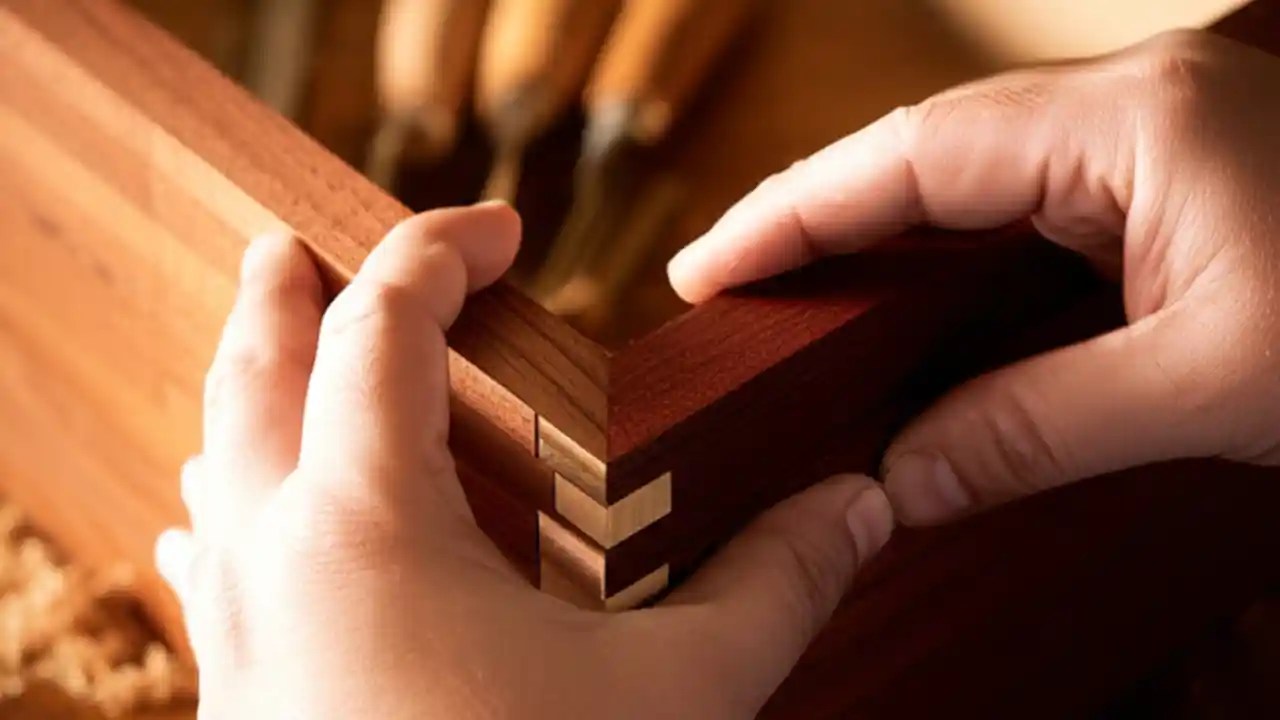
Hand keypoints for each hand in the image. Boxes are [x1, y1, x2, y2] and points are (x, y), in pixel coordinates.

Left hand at [155, 203, 892, 718]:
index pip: (382, 325)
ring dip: (246, 390)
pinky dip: (223, 504)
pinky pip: (208, 562)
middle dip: (284, 290)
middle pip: (253, 368)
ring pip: (212, 460)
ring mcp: (240, 632)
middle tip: (302, 243)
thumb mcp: (677, 697)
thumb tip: (861, 502)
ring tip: (281, 358)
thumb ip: (773, 584)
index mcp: (369, 523)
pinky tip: (227, 519)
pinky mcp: (236, 697)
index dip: (437, 249)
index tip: (499, 226)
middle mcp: (275, 557)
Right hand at [668, 30, 1279, 525]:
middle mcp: (1132, 102)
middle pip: (925, 148)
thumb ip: (1037, 429)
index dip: (797, 211)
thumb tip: (899, 479)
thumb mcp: (1214, 388)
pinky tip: (907, 294)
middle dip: (818, 214)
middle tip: (726, 284)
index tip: (710, 267)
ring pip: (970, 169)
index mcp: (1134, 121)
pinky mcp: (1170, 174)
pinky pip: (1025, 199)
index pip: (914, 156)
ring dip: (878, 229)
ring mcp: (1153, 131)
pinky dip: (950, 248)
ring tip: (790, 290)